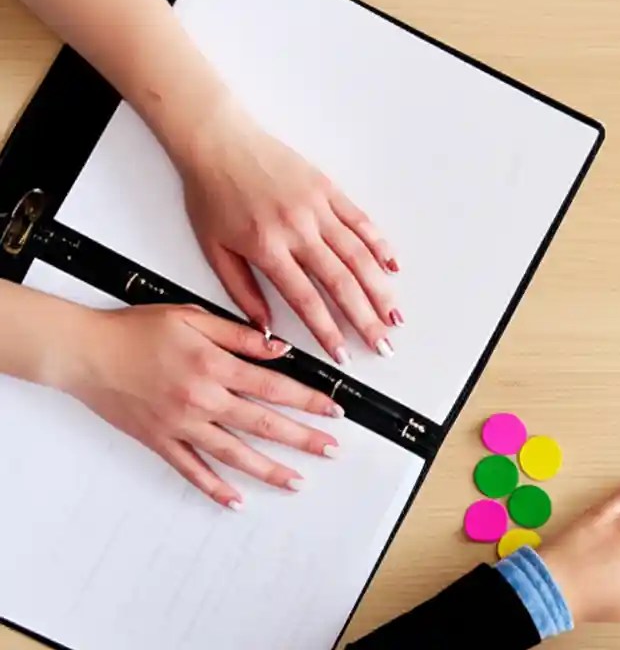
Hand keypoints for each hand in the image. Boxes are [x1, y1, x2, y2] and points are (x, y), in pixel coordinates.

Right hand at [57, 304, 343, 507]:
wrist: (84, 352)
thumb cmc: (134, 330)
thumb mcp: (193, 318)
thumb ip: (238, 335)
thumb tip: (278, 347)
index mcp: (213, 366)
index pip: (275, 387)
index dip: (309, 400)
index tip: (334, 410)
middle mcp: (201, 399)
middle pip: (263, 424)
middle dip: (303, 438)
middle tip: (331, 450)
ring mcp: (180, 424)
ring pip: (234, 453)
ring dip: (269, 470)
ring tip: (297, 482)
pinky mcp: (159, 440)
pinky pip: (191, 470)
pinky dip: (215, 487)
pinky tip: (236, 501)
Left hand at [173, 96, 400, 364]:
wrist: (216, 141)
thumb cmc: (210, 192)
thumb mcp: (213, 248)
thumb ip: (241, 291)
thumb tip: (265, 328)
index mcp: (267, 247)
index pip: (306, 299)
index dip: (328, 331)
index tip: (343, 354)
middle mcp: (297, 229)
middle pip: (341, 283)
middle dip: (366, 319)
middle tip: (383, 344)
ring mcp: (317, 208)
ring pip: (359, 255)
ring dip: (381, 289)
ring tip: (395, 315)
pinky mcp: (327, 189)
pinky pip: (361, 221)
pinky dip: (380, 245)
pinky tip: (393, 267)